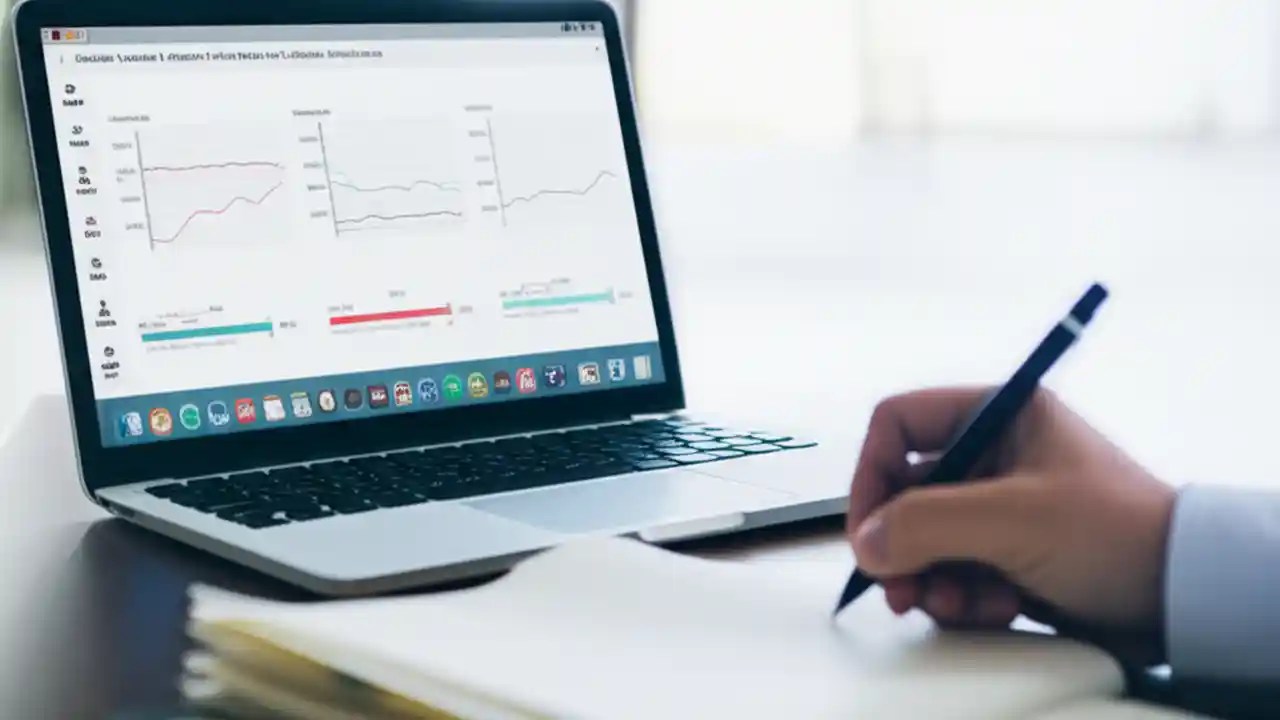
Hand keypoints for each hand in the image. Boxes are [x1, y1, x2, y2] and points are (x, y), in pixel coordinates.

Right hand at [847, 387, 1175, 637]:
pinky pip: (953, 570)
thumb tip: (867, 542)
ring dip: (928, 577)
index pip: (899, 424)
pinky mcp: (1009, 552)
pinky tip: (990, 610)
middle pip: (905, 490)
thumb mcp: (1013, 518)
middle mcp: (995, 454)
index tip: (869, 527)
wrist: (1181, 597)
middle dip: (900, 543)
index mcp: (999, 414)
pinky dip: (959, 596)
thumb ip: (928, 523)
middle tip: (899, 585)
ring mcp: (1001, 506)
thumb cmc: (1115, 533)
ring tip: (951, 605)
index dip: (873, 472)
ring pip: (925, 537)